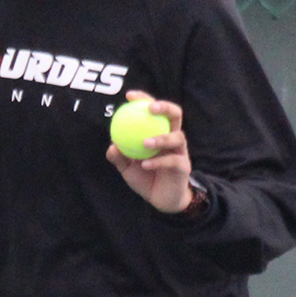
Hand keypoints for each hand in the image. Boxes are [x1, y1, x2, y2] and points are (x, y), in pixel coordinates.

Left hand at [105, 91, 195, 212]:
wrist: (161, 200)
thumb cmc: (145, 178)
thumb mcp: (127, 168)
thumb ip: (119, 157)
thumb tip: (111, 145)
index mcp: (160, 132)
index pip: (154, 110)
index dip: (144, 99)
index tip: (129, 96)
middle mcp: (173, 138)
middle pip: (175, 115)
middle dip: (164, 107)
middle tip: (150, 108)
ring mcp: (181, 152)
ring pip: (177, 137)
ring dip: (161, 138)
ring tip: (145, 143)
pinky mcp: (183, 167)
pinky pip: (172, 161)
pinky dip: (158, 162)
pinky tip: (145, 164)